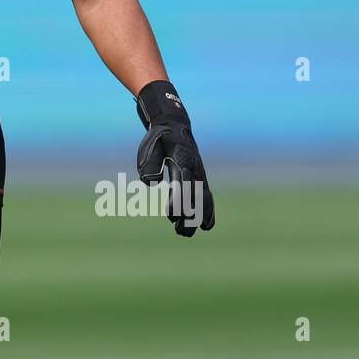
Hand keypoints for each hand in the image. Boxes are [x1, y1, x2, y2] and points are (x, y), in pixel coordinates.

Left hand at [134, 81, 214, 237]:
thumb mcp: (151, 144)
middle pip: (195, 195)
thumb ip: (150, 162)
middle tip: (180, 232)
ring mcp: (199, 174)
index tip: (171, 215)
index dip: (179, 199)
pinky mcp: (199, 178)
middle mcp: (194, 168)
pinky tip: (206, 226)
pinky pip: (207, 196)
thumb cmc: (160, 137)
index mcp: (182, 159)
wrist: (174, 125)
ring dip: (197, 218)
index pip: (182, 182)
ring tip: (187, 234)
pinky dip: (208, 211)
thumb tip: (150, 182)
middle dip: (189, 215)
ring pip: (203, 199)